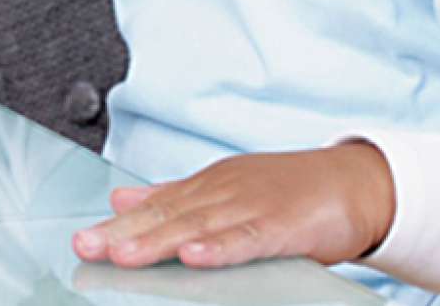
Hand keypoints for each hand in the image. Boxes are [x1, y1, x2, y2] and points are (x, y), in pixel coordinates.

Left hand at [72, 142, 394, 270]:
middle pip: (168, 215)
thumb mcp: (224, 190)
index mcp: (207, 186)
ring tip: (124, 255)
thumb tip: (121, 198)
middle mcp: (223, 191)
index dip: (118, 224)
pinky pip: (248, 239)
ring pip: (199, 225)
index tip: (84, 240)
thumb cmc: (288, 191)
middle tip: (87, 246)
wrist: (355, 182)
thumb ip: (174, 196)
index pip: (155, 207)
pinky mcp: (284, 225)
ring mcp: (253, 205)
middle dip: (126, 232)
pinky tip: (194, 257)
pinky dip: (220, 247)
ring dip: (160, 240)